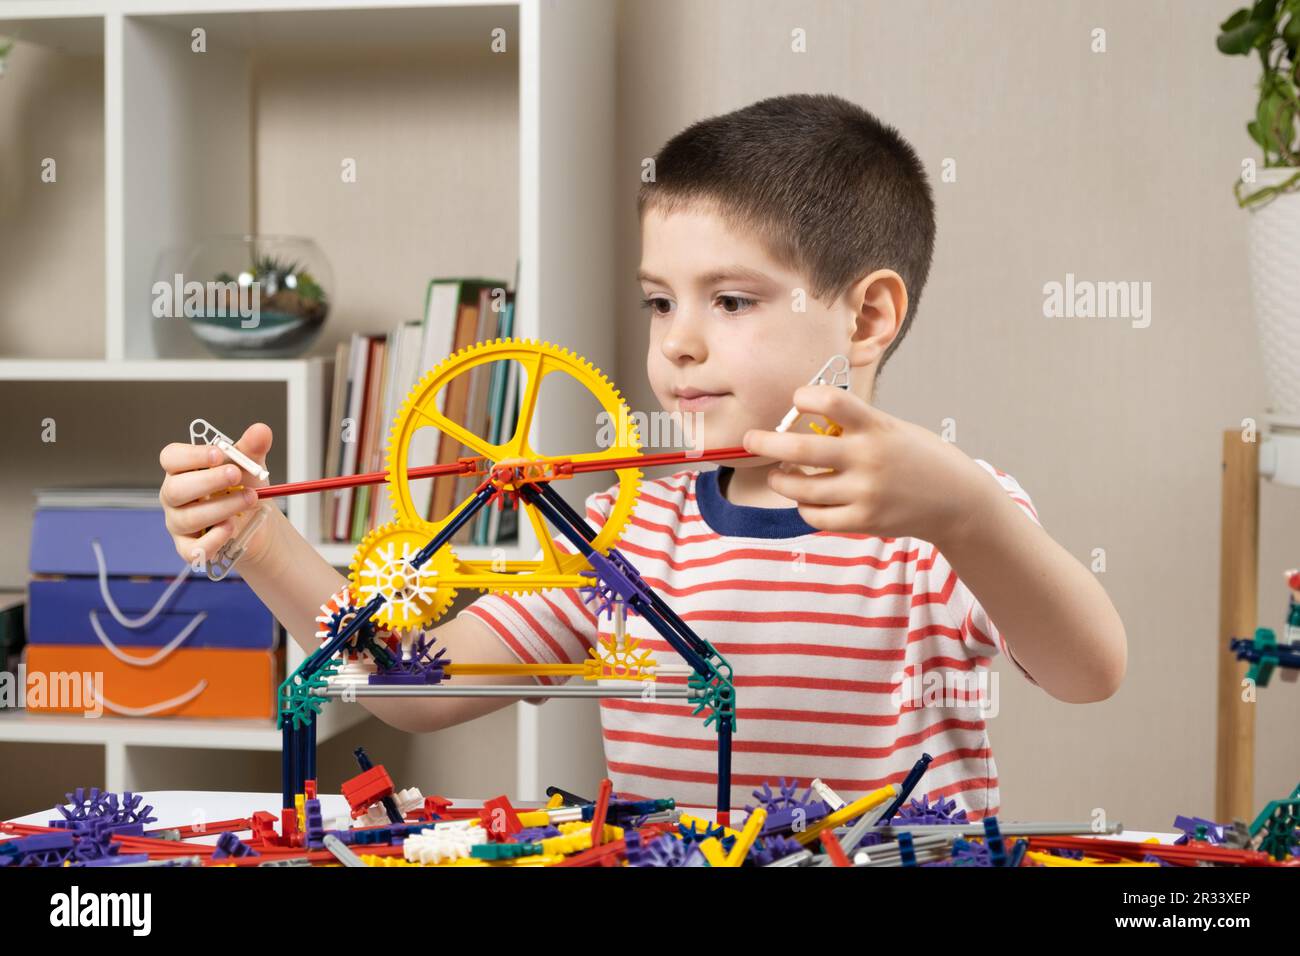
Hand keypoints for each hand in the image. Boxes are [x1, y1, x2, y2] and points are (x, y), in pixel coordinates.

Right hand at [158, 423, 275, 569]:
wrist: (256, 521)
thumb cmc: (242, 488)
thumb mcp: (249, 466)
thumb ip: (252, 449)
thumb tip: (261, 430)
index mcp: (183, 470)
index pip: (171, 458)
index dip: (191, 456)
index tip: (219, 454)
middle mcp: (175, 496)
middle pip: (175, 488)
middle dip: (208, 482)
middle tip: (237, 475)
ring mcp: (179, 522)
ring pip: (187, 518)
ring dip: (222, 508)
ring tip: (249, 500)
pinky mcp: (188, 547)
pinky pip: (192, 550)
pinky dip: (213, 540)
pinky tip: (231, 528)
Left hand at [741, 386, 992, 545]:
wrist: (958, 501)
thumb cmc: (919, 457)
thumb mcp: (893, 429)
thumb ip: (855, 426)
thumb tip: (804, 421)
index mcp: (877, 427)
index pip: (833, 401)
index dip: (805, 396)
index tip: (796, 399)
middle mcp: (868, 459)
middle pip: (801, 450)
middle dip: (765, 442)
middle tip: (749, 439)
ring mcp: (865, 493)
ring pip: (801, 488)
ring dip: (780, 480)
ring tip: (779, 474)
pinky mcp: (864, 520)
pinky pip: (816, 516)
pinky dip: (804, 507)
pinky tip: (806, 499)